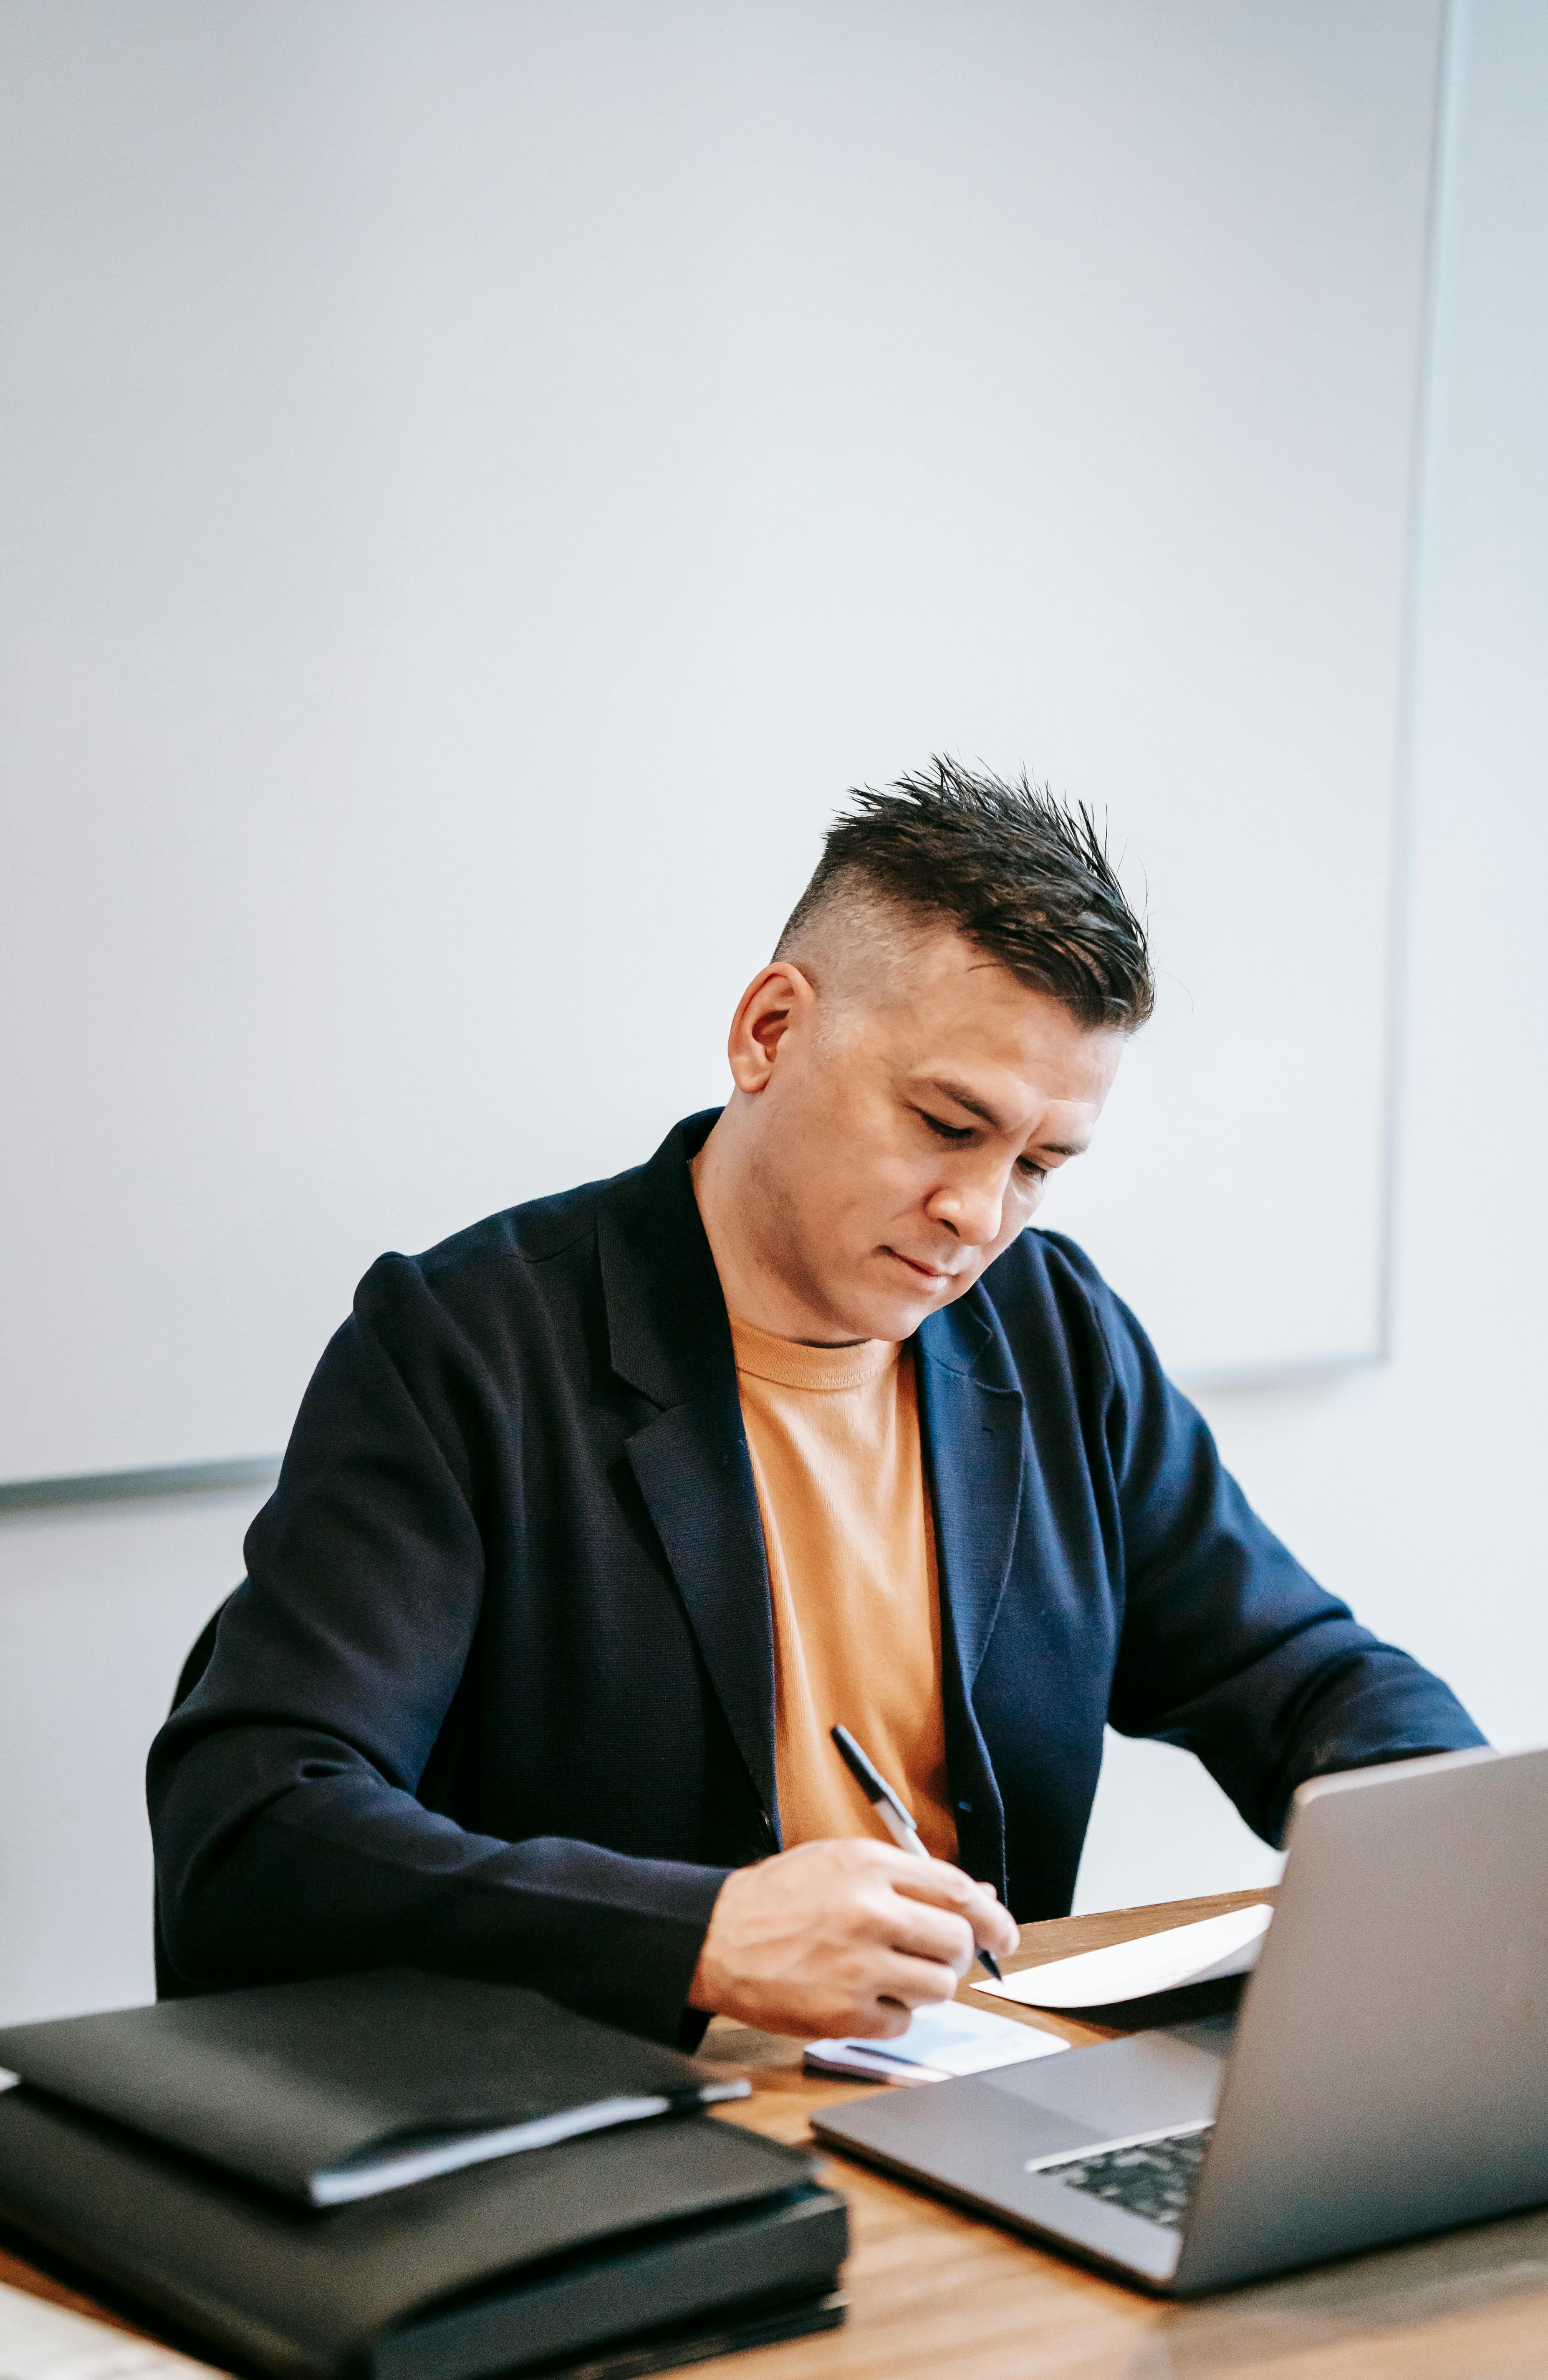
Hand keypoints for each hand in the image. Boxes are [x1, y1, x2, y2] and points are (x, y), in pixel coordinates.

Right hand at [688, 1837, 1019, 2038]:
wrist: (715, 1938)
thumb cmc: (777, 1899)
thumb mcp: (840, 1863)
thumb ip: (907, 1877)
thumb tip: (976, 1896)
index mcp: (869, 1868)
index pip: (957, 1891)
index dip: (992, 1915)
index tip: (1004, 1935)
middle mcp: (869, 1913)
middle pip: (957, 1941)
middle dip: (958, 1953)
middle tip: (940, 1957)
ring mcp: (858, 1966)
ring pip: (940, 1986)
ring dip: (928, 1985)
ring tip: (894, 1974)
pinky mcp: (845, 2013)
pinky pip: (904, 2021)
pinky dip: (893, 2013)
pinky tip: (864, 1995)